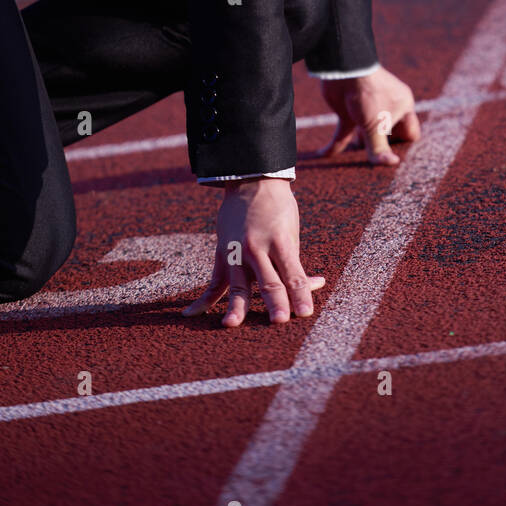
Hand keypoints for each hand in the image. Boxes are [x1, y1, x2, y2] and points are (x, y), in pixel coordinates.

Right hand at [182, 178, 324, 327]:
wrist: (251, 180)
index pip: (293, 273)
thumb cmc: (279, 209)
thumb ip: (295, 263)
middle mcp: (258, 247)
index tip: (306, 313)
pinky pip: (213, 282)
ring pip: (237, 284)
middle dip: (274, 302)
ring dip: (235, 306)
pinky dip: (202, 300)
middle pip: (268, 280)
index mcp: (280, 241)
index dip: (300, 294)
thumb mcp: (291, 233)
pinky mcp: (222, 254)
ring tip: (231, 324)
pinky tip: (189, 315)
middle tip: (279, 320)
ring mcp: (237, 251)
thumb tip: (315, 285)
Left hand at [316, 65, 420, 165]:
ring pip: (366, 137)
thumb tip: (392, 164)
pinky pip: (343, 134)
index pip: (411, 133)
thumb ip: (380, 147)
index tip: (394, 153)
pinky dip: (334, 145)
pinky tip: (322, 156)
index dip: (403, 145)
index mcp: (403, 107)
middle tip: (375, 156)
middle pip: (389, 137)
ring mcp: (366, 111)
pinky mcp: (347, 113)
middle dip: (381, 148)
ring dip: (359, 147)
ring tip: (354, 159)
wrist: (343, 69)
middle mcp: (387, 109)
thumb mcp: (375, 124)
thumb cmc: (367, 93)